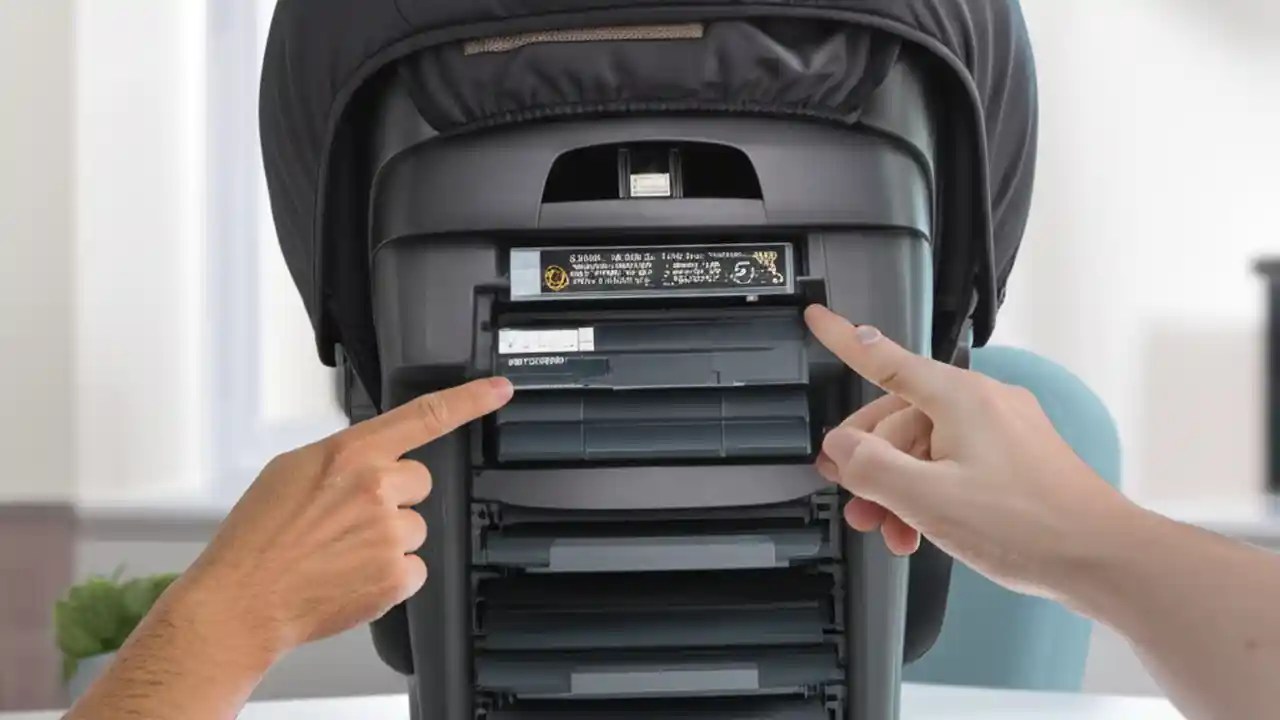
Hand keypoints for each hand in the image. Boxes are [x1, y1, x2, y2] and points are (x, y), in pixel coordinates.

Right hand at [172, 377, 513, 661]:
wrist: (242, 600)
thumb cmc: (258, 538)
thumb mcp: (292, 471)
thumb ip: (343, 459)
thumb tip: (370, 461)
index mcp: (350, 454)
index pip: (424, 416)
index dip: (470, 400)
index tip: (500, 389)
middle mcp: (377, 488)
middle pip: (419, 482)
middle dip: (394, 498)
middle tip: (349, 520)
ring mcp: (390, 532)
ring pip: (415, 528)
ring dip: (389, 540)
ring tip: (342, 553)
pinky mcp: (396, 575)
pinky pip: (414, 567)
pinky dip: (391, 576)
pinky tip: (354, 577)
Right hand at [806, 306, 1133, 598]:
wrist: (1103, 559)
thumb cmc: (1026, 526)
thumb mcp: (929, 500)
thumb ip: (872, 467)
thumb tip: (838, 446)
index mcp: (960, 397)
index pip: (885, 359)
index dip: (844, 339)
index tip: (818, 318)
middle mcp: (983, 402)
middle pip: (900, 417)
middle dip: (869, 460)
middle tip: (851, 499)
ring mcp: (1004, 429)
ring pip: (927, 447)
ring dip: (899, 487)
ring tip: (886, 530)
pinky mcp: (1018, 458)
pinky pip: (956, 463)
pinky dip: (931, 492)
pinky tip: (921, 531)